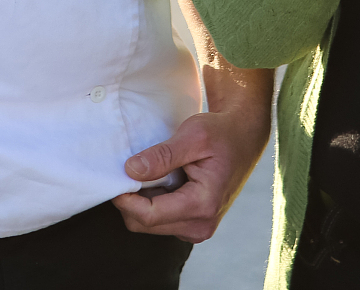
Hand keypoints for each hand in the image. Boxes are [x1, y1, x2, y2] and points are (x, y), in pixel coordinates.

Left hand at [113, 103, 268, 241]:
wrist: (244, 137)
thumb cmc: (221, 133)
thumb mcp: (193, 135)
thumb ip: (162, 155)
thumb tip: (131, 170)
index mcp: (203, 205)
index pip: (149, 216)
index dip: (125, 199)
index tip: (115, 177)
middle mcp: (201, 225)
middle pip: (145, 224)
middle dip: (132, 200)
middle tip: (132, 170)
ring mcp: (198, 227)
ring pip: (150, 225)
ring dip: (142, 201)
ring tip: (152, 172)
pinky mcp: (194, 224)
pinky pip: (160, 221)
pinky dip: (153, 202)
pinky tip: (162, 180)